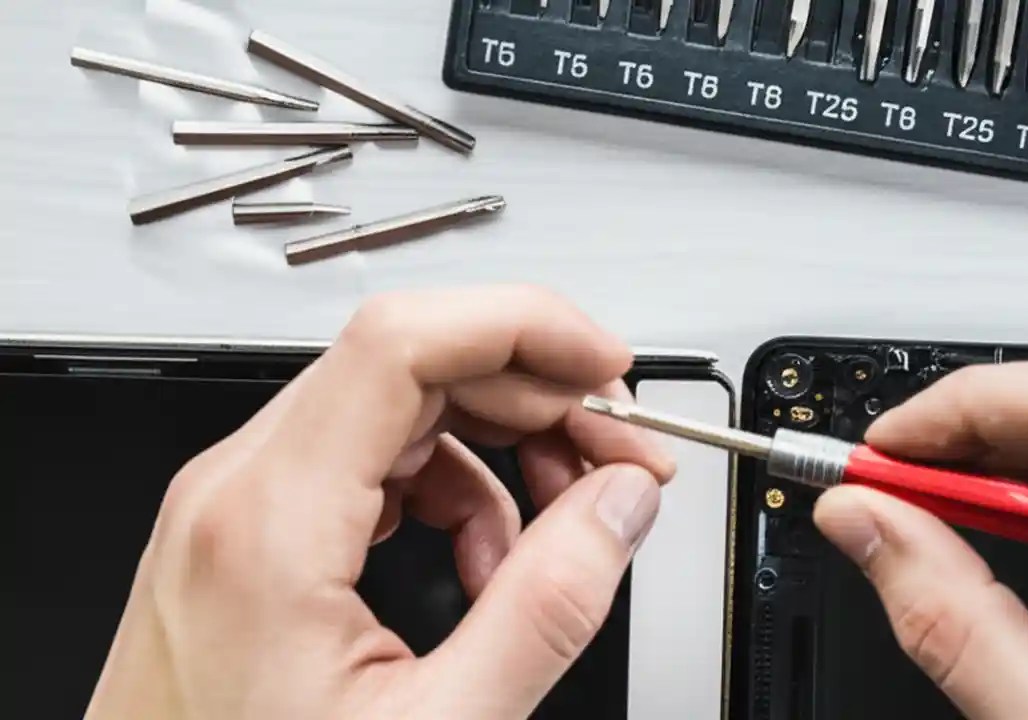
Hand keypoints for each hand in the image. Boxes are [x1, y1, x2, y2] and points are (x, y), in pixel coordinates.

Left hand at [85, 286, 675, 719]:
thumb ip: (546, 609)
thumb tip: (620, 503)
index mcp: (267, 523)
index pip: (404, 341)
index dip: (525, 328)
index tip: (607, 369)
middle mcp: (236, 489)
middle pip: (413, 364)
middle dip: (538, 397)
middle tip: (621, 459)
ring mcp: (236, 505)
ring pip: (400, 409)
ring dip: (502, 448)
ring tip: (558, 533)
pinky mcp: (251, 530)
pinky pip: (374, 463)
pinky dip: (453, 491)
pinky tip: (486, 564)